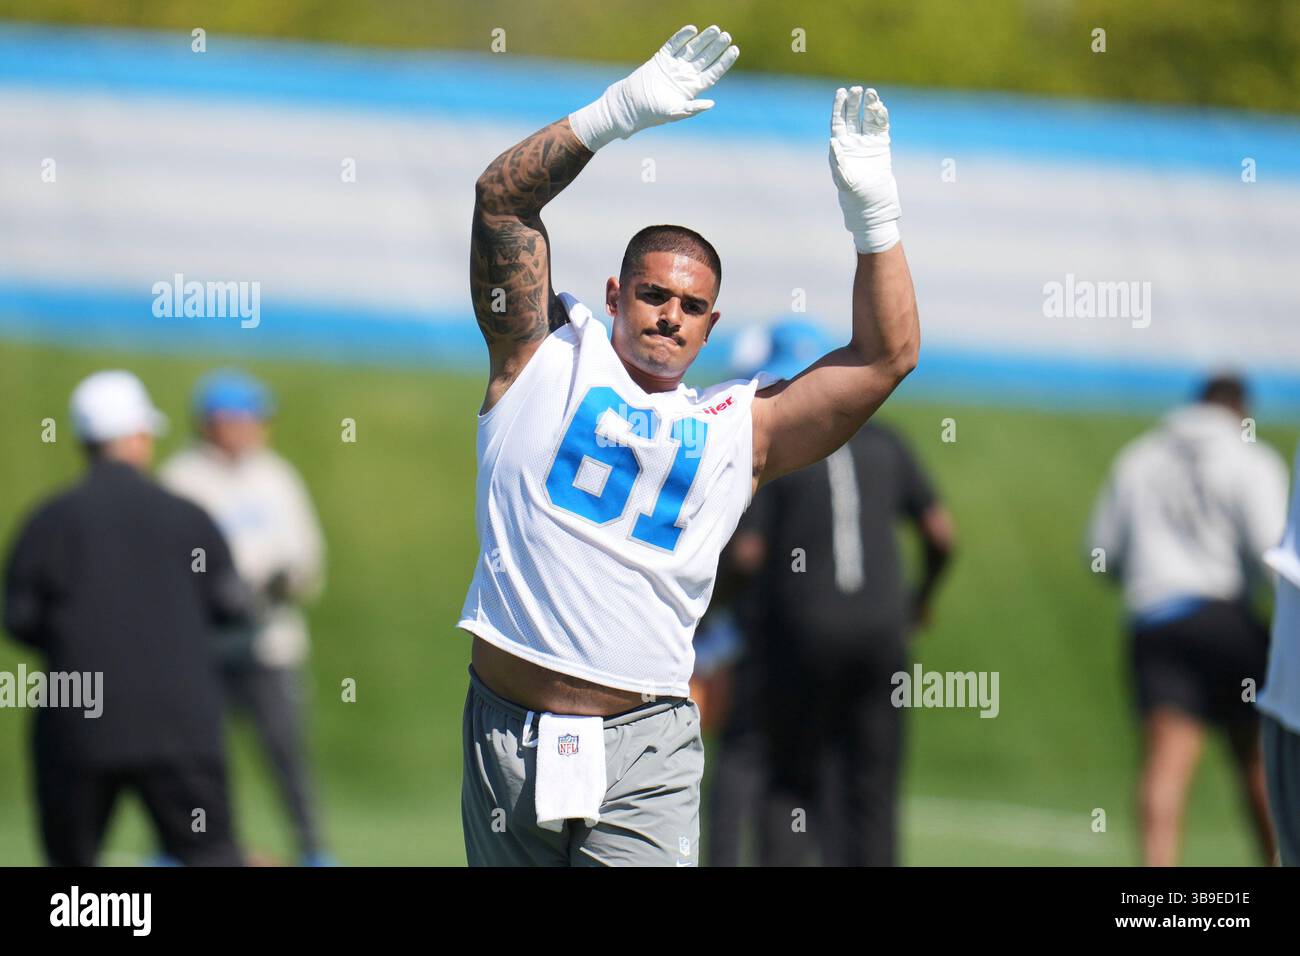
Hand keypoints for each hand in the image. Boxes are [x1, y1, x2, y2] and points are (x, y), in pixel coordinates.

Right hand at [569, 25, 739, 151]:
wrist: (631, 105)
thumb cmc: (653, 113)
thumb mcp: (675, 112)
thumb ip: (693, 108)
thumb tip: (711, 104)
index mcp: (692, 88)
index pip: (713, 72)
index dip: (724, 62)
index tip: (734, 50)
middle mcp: (685, 75)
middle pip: (705, 58)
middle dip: (716, 47)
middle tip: (726, 35)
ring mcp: (674, 66)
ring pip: (692, 49)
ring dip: (703, 39)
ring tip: (716, 29)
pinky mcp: (661, 59)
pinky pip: (674, 44)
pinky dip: (682, 37)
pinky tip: (692, 30)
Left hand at [829, 86, 900, 252]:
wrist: (874, 208)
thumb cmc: (856, 198)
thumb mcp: (845, 181)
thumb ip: (839, 162)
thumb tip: (832, 142)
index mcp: (841, 149)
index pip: (838, 122)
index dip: (839, 106)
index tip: (841, 92)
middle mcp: (853, 144)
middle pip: (853, 117)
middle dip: (854, 102)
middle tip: (857, 89)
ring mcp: (868, 145)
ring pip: (868, 119)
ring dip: (870, 107)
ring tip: (872, 94)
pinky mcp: (882, 148)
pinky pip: (881, 128)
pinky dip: (882, 117)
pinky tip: (881, 108)